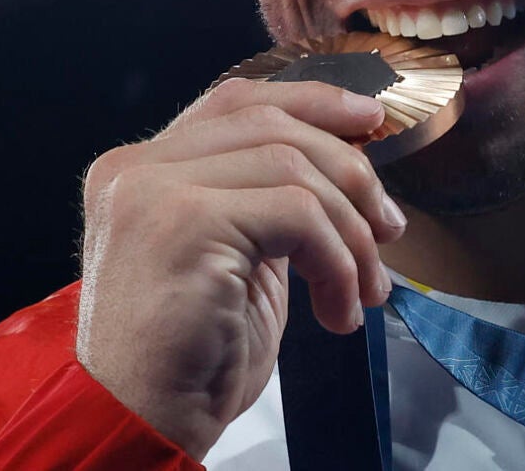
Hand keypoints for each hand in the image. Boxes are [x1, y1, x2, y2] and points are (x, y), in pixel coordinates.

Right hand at [75, 77, 406, 457]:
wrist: (141, 423)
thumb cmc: (190, 359)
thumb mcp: (233, 259)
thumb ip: (263, 202)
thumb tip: (345, 166)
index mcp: (140, 170)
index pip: (236, 102)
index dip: (311, 101)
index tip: (369, 121)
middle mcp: (136, 170)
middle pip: (271, 125)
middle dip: (348, 172)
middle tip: (388, 229)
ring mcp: (154, 192)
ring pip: (293, 168)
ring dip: (350, 232)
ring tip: (364, 290)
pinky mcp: (184, 224)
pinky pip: (299, 215)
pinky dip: (338, 261)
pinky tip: (338, 310)